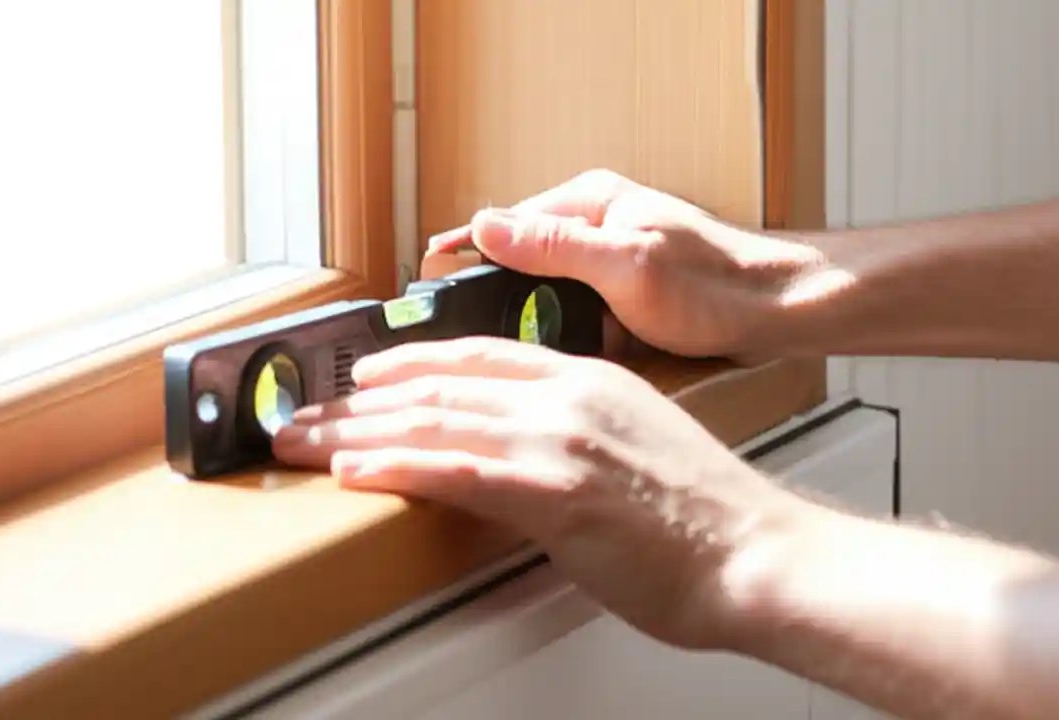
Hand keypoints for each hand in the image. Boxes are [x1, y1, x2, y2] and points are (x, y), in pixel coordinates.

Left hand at [272, 336, 809, 648]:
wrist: (757, 553)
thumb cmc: (707, 516)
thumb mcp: (639, 445)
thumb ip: (578, 434)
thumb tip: (528, 454)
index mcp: (588, 379)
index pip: (479, 352)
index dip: (410, 360)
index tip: (364, 374)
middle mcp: (566, 397)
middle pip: (438, 384)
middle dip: (358, 401)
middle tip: (304, 413)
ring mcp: (558, 440)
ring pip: (433, 421)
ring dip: (355, 433)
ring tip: (302, 441)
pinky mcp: (553, 491)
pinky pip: (454, 470)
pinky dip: (395, 468)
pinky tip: (354, 471)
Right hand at [426, 169, 830, 361]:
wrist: (779, 312)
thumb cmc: (715, 284)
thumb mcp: (625, 265)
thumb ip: (553, 246)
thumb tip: (484, 227)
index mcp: (589, 202)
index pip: (504, 223)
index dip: (463, 254)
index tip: (427, 277)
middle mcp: (594, 225)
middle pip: (519, 262)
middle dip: (496, 300)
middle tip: (463, 338)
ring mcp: (607, 261)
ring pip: (544, 295)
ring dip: (533, 325)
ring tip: (505, 361)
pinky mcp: (622, 295)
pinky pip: (574, 317)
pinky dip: (566, 339)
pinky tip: (561, 366)